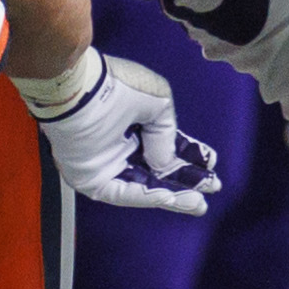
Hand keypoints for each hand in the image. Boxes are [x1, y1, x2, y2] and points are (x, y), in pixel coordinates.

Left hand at [19, 48, 219, 215]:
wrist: (78, 90)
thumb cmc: (115, 85)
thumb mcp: (157, 101)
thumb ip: (168, 135)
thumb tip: (167, 164)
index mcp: (132, 120)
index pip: (165, 143)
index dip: (189, 156)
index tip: (211, 165)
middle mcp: (119, 143)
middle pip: (157, 169)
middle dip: (185, 181)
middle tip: (211, 189)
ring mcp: (105, 163)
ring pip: (143, 185)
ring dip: (172, 195)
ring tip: (197, 203)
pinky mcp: (92, 178)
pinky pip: (123, 192)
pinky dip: (147, 196)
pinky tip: (170, 198)